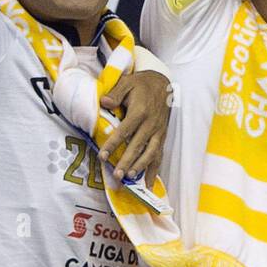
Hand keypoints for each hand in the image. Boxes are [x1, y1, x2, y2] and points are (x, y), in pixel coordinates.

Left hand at [99, 60, 170, 183]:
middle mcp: (151, 123)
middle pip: (139, 144)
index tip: (103, 156)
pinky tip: (148, 183)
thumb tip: (104, 103)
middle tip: (117, 175)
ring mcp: (158, 131)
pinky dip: (154, 169)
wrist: (162, 83)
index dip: (114, 143)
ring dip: (141, 166)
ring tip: (131, 178)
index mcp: (141, 110)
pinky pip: (159, 154)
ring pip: (151, 151)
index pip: (125, 130)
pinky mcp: (162, 135)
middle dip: (128, 161)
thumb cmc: (141, 84)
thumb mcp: (127, 83)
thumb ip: (115, 93)